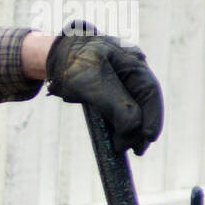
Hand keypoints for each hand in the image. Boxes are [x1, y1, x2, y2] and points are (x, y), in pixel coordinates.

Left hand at [44, 24, 162, 155]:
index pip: (150, 91)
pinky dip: (120, 122)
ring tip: (126, 147)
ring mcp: (122, 78)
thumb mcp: (92, 84)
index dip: (152, 116)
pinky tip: (118, 136)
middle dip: (141, 126)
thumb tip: (134, 129)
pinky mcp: (111, 87)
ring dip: (131, 127)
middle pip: (144, 101)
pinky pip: (120, 106)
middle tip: (137, 150)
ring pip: (133, 106)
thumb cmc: (72, 64)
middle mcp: (132, 69)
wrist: (52, 55)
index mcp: (132, 62)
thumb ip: (116, 106)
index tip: (148, 138)